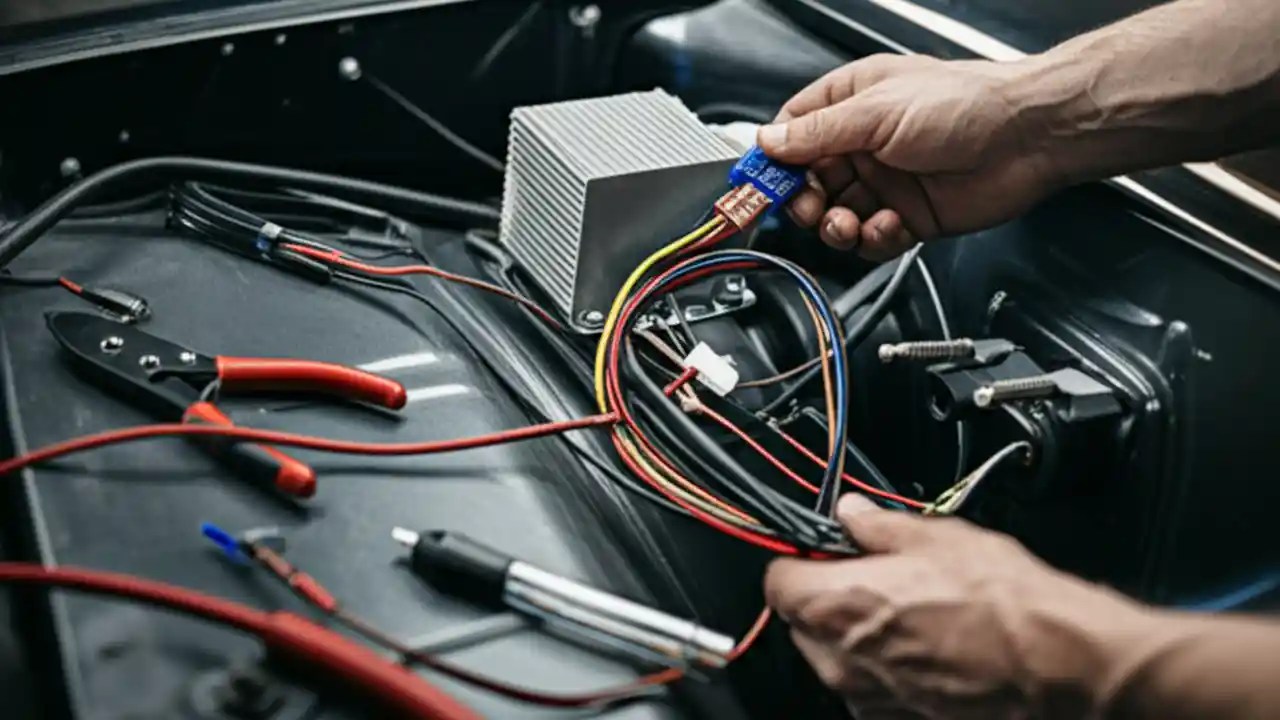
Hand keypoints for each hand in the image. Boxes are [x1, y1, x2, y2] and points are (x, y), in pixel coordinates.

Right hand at [758, 54, 1061, 259]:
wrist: (1029, 138)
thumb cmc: (967, 104)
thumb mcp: (878, 111)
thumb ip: (818, 132)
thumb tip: (769, 142)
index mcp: (851, 105)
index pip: (792, 134)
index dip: (773, 162)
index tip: (760, 185)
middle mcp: (864, 144)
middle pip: (807, 184)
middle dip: (804, 203)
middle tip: (811, 209)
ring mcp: (885, 182)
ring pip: (836, 217)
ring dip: (836, 227)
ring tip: (848, 223)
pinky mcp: (908, 217)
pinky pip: (871, 239)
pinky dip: (874, 239)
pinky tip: (890, 225)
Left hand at [764, 495, 1159, 719]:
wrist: (1059, 667)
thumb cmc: (1002, 604)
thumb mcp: (936, 538)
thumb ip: (877, 527)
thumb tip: (852, 514)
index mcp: (834, 606)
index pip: (777, 580)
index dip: (800, 560)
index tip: (825, 551)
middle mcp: (840, 662)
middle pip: (804, 623)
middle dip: (829, 600)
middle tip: (876, 578)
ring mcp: (868, 700)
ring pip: (839, 660)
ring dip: (860, 637)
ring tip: (916, 613)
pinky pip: (875, 689)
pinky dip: (891, 670)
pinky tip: (934, 647)